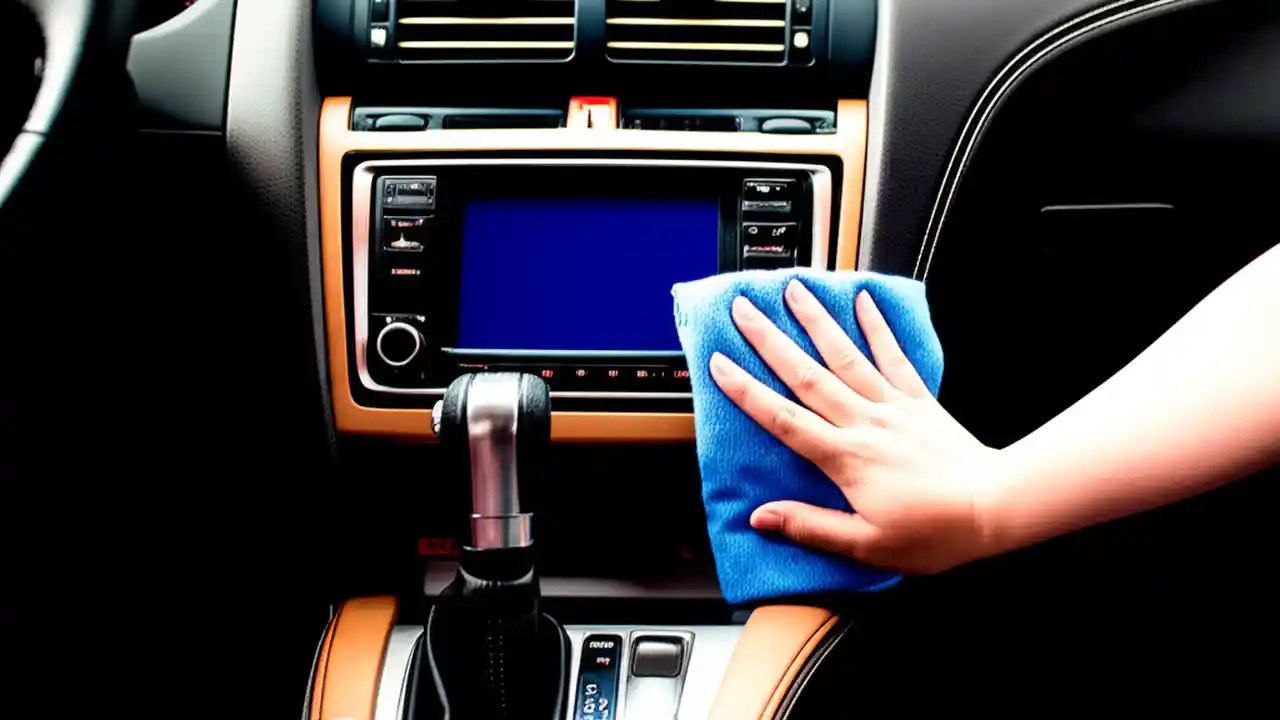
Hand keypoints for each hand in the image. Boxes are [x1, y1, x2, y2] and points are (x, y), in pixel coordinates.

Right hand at [708, 280, 1002, 573]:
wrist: (996, 507)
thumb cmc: (935, 533)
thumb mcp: (866, 546)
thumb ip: (811, 527)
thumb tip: (761, 517)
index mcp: (845, 458)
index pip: (784, 419)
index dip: (747, 391)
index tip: (720, 365)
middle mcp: (864, 422)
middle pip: (806, 374)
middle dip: (770, 339)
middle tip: (743, 310)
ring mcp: (892, 406)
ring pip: (845, 355)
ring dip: (816, 320)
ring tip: (792, 289)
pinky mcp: (919, 400)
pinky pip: (893, 356)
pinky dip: (877, 327)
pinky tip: (862, 301)